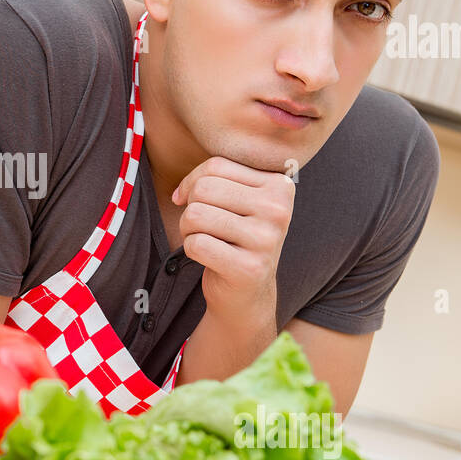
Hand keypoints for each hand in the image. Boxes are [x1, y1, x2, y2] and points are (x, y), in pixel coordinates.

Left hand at [172, 156, 294, 327]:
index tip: (194, 200)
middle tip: (202, 227)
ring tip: (206, 241)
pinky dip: (190, 250)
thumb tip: (180, 193)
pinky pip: (196, 244)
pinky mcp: (249, 268)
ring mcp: (267, 240)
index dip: (193, 182)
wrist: (248, 294)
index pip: (217, 165)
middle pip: (205, 188)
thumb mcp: (237, 200)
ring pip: (196, 214)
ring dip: (188, 229)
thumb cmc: (236, 239)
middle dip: (190, 207)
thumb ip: (214, 179)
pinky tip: (208, 258)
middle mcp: (279, 210)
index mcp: (280, 186)